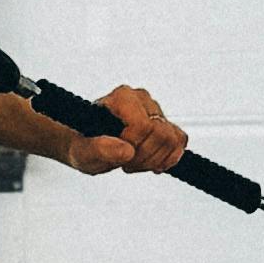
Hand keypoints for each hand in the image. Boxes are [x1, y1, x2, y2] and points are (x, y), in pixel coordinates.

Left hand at [60, 82, 187, 177]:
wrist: (88, 145)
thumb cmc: (84, 144)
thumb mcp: (83, 152)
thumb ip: (100, 149)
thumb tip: (126, 150)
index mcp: (121, 98)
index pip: (143, 125)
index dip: (134, 147)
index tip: (120, 154)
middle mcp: (140, 99)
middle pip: (161, 133)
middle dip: (145, 156)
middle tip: (127, 164)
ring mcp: (154, 110)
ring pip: (173, 138)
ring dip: (156, 159)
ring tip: (136, 162)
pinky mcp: (164, 122)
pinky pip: (180, 140)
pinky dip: (169, 158)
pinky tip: (151, 163)